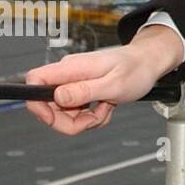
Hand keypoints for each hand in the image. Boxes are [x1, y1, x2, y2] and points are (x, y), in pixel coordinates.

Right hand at [24, 26, 182, 136]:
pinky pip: (77, 113)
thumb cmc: (136, 68)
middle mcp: (69, 75)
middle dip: (69, 121)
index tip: (53, 118)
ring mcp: (74, 83)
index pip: (34, 80)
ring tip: (106, 107)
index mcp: (72, 68)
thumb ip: (85, 91)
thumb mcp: (114, 84)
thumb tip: (57, 97)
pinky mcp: (82, 91)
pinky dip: (91, 116)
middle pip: (47, 106)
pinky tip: (106, 106)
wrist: (150, 62)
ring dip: (85, 120)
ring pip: (63, 114)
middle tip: (93, 118)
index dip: (35, 103)